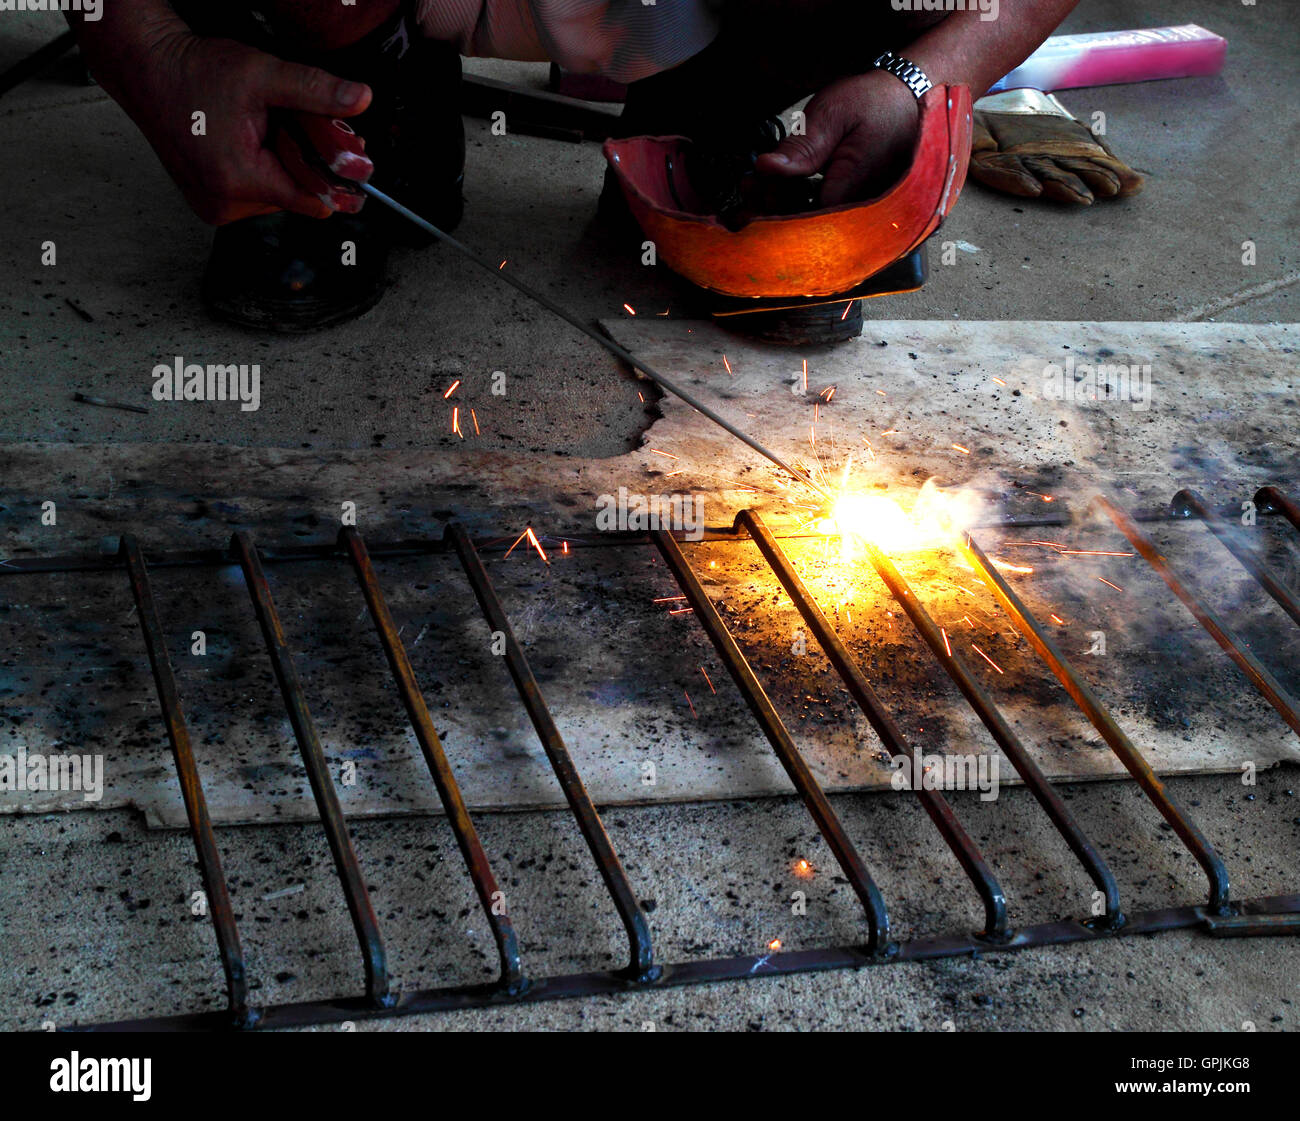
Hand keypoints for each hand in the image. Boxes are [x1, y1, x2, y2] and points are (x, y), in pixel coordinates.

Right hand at [117, 30, 372, 223]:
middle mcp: (223, 203)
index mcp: (238, 179)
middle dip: (302, 165)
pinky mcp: (208, 203)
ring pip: (276, 197)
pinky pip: (253, 195)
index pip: (313, 200)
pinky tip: (245, 145)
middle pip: (295, 198)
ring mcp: (213, 207)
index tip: (349, 163)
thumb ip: (315, 90)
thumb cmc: (195, 71)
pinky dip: (259, 172)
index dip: (335, 178)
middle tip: (289, 127)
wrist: (146, 68)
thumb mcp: (263, 74)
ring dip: (280, 168)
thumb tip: (360, 98)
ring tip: (260, 133)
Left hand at [756, 70, 919, 205]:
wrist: (908, 97)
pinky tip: (780, 182)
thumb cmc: (875, 101)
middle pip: (807, 225)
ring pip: (813, 220)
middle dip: (772, 206)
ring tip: (758, 179)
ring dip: (782, 203)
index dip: (774, 206)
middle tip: (749, 182)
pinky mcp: (856, 205)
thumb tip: (766, 167)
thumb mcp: (833, 113)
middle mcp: (862, 207)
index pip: (805, 217)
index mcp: (856, 186)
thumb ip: (802, 146)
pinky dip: (798, 200)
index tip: (752, 183)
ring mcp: (861, 209)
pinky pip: (823, 213)